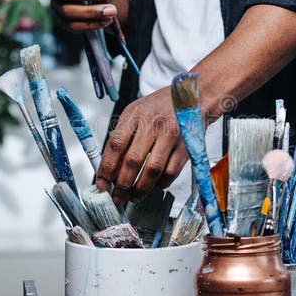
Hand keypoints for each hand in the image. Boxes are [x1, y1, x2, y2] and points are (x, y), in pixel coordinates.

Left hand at [96, 88, 188, 205]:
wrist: (194, 98)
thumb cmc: (161, 106)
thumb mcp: (136, 111)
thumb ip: (122, 134)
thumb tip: (108, 166)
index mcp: (136, 115)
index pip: (116, 145)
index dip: (106, 168)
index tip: (101, 184)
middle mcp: (153, 125)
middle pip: (133, 161)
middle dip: (121, 185)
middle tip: (116, 197)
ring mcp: (171, 136)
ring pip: (152, 170)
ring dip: (140, 189)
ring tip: (132, 197)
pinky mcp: (186, 147)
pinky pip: (170, 172)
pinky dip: (159, 184)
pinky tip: (153, 186)